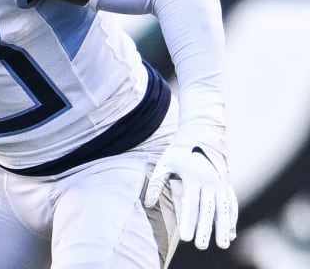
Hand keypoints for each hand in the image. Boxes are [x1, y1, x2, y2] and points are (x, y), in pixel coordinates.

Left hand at [143, 136, 237, 250]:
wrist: (200, 135)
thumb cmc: (178, 153)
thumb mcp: (164, 163)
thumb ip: (156, 183)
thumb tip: (148, 203)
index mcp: (193, 177)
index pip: (190, 204)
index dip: (188, 221)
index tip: (185, 238)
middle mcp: (209, 182)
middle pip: (207, 210)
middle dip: (205, 229)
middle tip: (201, 246)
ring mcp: (220, 184)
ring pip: (224, 209)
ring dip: (224, 228)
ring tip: (222, 245)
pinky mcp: (226, 185)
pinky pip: (231, 204)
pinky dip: (232, 219)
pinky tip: (231, 234)